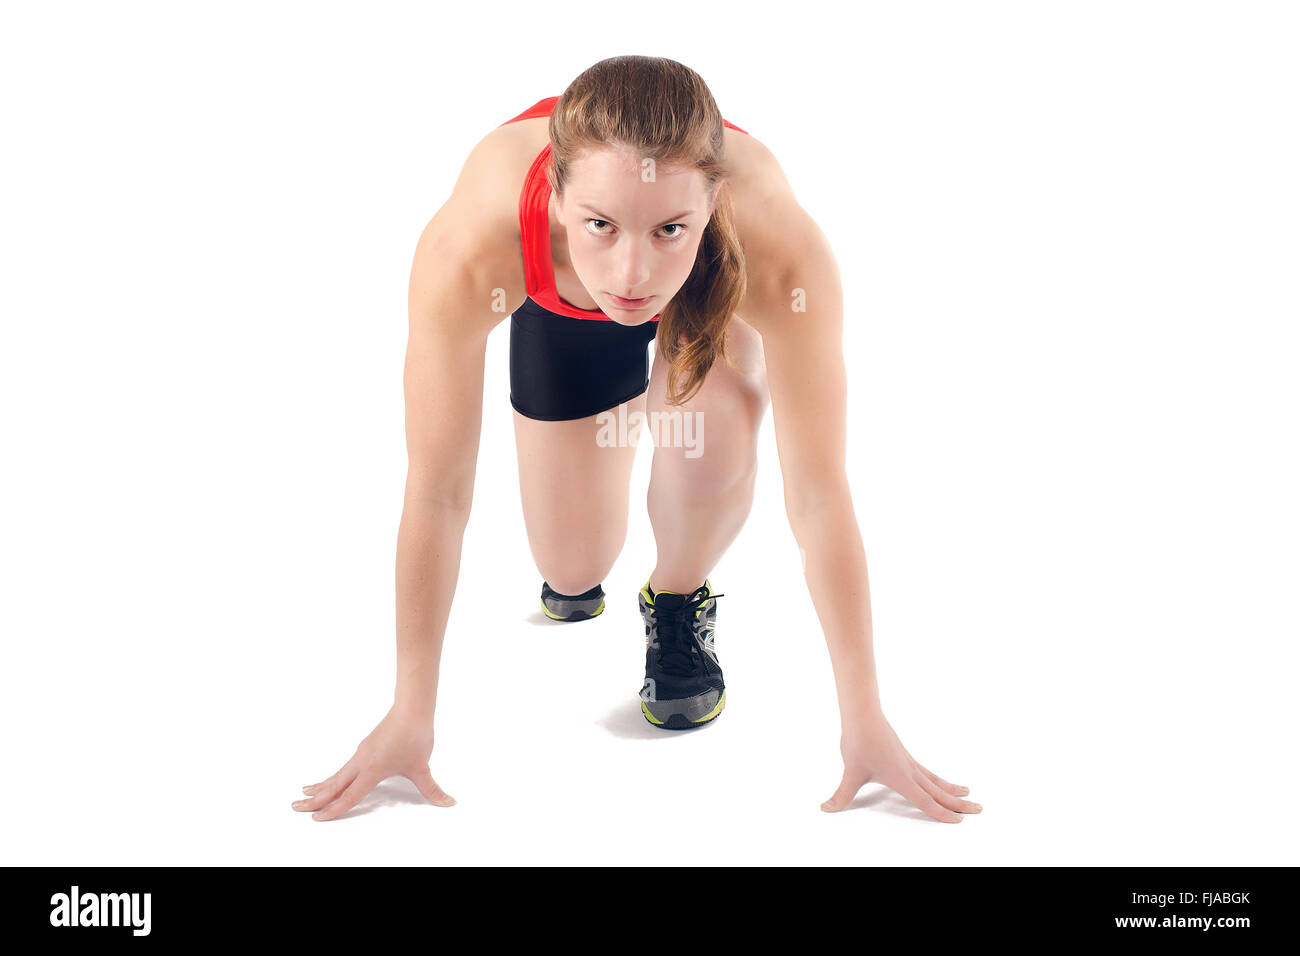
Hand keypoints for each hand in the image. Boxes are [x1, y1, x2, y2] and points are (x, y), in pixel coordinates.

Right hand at [291, 703, 454, 820]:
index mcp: (372, 769)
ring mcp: (361, 754)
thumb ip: (433, 789)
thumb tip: (449, 802)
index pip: (350, 795)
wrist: (412, 709)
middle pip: (334, 785)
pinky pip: (343, 767)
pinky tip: (328, 780)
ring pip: (336, 775)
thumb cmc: (415, 735)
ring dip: (320, 787)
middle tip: (295, 807)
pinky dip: (332, 776)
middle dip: (315, 799)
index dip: (334, 809)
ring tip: (303, 794)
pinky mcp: (365, 749)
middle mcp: (362, 762)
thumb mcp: (423, 767)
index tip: (317, 818)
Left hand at [821, 708, 980, 821]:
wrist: (862, 713)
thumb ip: (840, 795)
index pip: (925, 801)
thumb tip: (826, 808)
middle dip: (959, 803)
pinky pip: (927, 771)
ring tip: (969, 793)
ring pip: (936, 779)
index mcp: (901, 778)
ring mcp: (908, 761)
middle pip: (939, 791)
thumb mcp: (850, 772)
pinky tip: (940, 780)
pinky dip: (938, 778)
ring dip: (952, 789)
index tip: (959, 821)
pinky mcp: (904, 754)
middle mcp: (909, 770)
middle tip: (979, 809)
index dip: (941, 813)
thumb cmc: (859, 741)